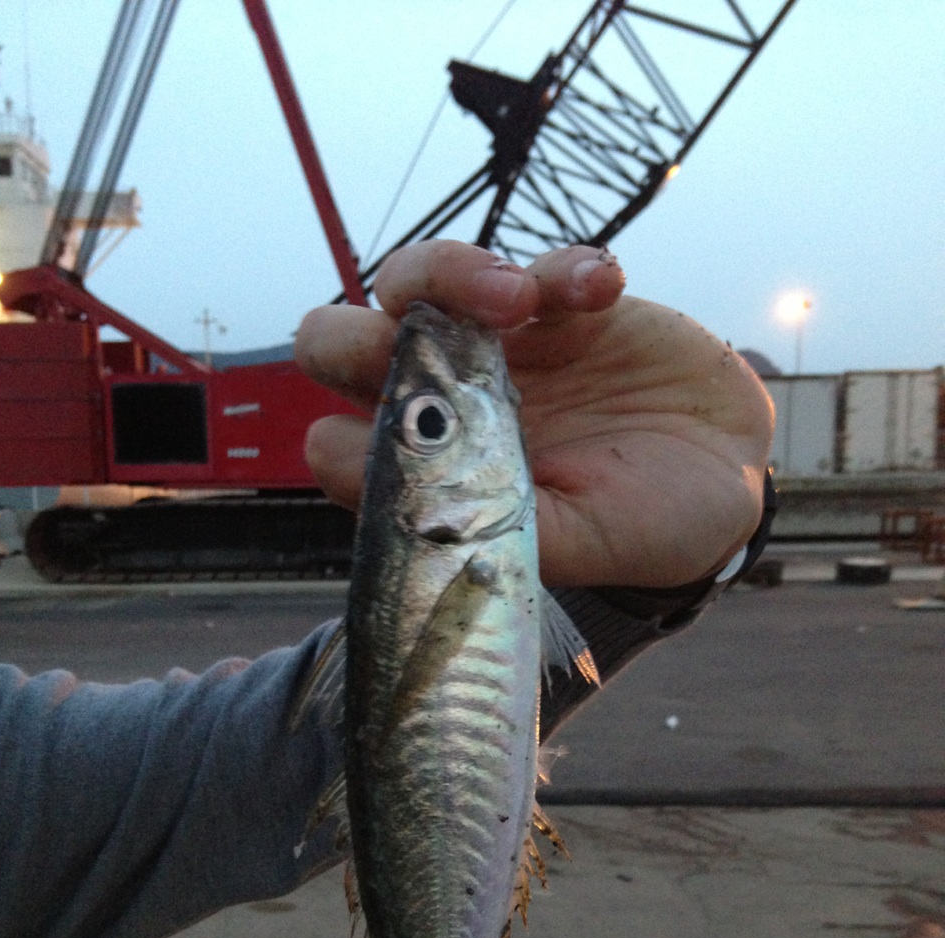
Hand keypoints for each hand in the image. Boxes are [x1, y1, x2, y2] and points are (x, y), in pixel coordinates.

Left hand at [294, 241, 772, 588]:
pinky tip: (606, 291)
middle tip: (414, 349)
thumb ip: (504, 525)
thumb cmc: (641, 525)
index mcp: (435, 472)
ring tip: (519, 300)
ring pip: (422, 279)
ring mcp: (503, 347)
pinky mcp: (564, 304)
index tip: (371, 448)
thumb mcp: (581, 543)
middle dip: (355, 334)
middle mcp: (448, 404)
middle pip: (345, 340)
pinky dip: (566, 267)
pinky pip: (542, 262)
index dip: (340, 441)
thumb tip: (405, 500)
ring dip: (453, 274)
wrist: (728, 480)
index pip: (340, 440)